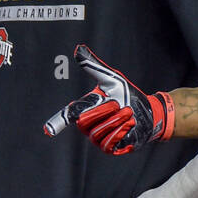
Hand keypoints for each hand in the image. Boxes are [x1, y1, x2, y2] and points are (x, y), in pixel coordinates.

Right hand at [44, 44, 173, 153]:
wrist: (149, 112)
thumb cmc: (127, 95)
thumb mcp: (111, 78)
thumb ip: (94, 66)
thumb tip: (78, 49)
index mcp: (84, 109)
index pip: (67, 115)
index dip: (56, 123)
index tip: (48, 130)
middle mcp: (87, 126)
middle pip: (85, 120)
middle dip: (105, 110)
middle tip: (120, 104)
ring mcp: (97, 139)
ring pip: (98, 131)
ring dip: (117, 120)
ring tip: (128, 113)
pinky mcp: (109, 148)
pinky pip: (109, 142)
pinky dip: (121, 130)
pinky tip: (129, 125)